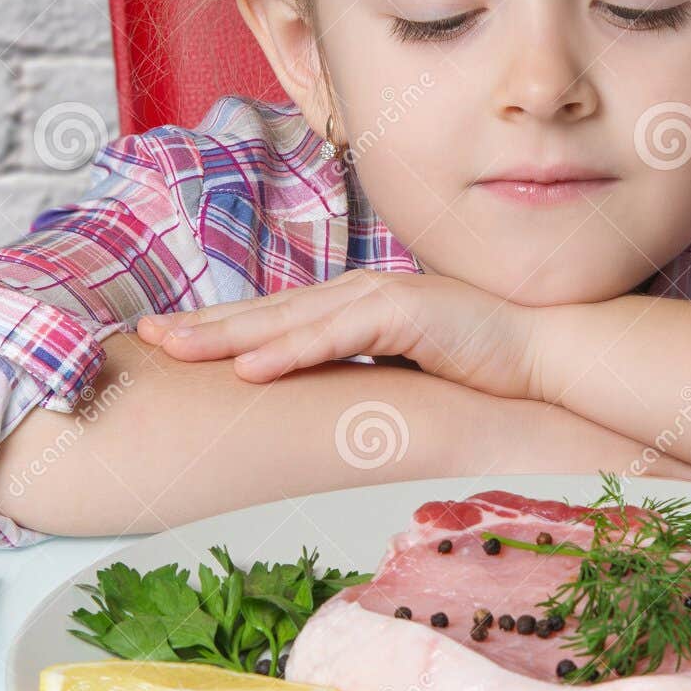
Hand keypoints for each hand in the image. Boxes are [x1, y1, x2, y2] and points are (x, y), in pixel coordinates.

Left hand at [135, 269, 542, 400]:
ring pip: (289, 319)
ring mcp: (381, 298)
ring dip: (229, 335)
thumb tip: (325, 398)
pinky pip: (338, 335)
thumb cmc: (480, 361)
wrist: (544, 350)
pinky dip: (291, 349)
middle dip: (203, 325)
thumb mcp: (405, 367)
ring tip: (177, 348)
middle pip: (266, 311)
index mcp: (355, 305)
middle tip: (146, 337)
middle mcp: (359, 293)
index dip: (220, 328)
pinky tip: (251, 366)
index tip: (170, 340)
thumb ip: (363, 371)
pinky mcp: (406, 314)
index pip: (274, 318)